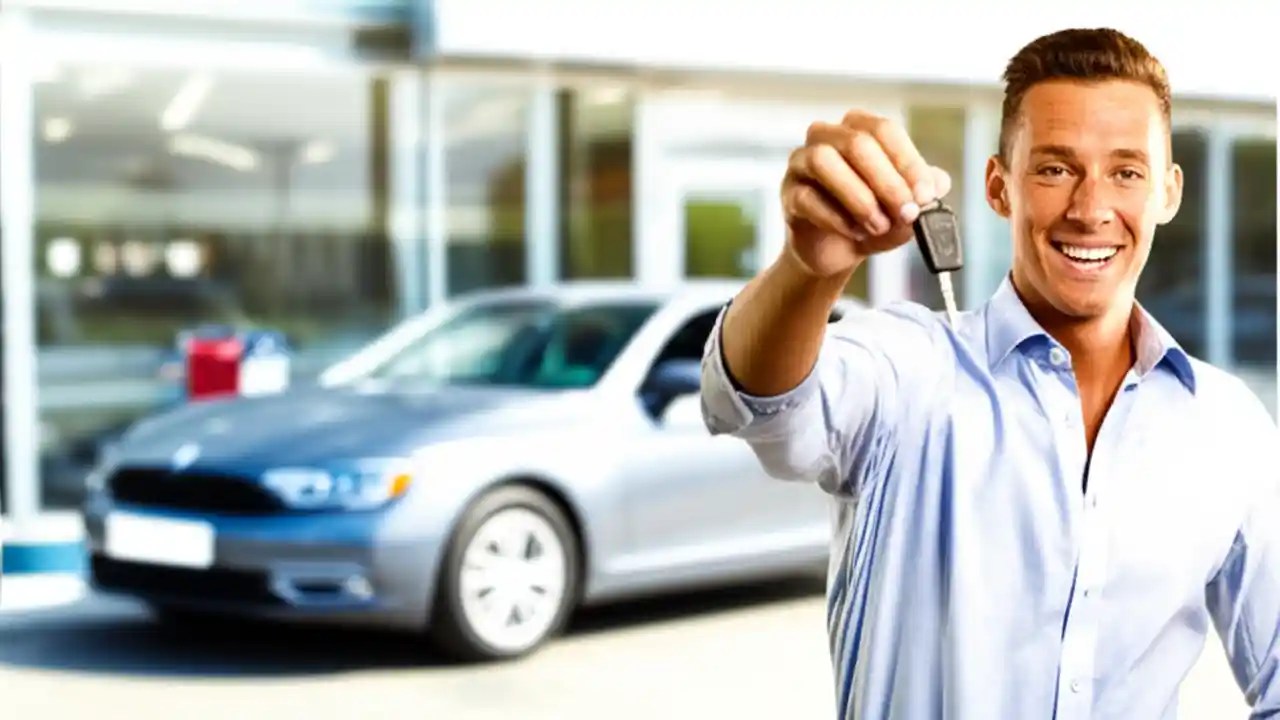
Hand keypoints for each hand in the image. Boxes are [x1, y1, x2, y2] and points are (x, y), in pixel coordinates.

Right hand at [781, 110, 952, 277]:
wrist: (838, 251)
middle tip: (906, 213)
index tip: (925, 195)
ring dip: (859, 197)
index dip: (908, 162)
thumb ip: (925, 192)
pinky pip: (807, 198)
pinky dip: (837, 218)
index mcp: (859, 128)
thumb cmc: (873, 219)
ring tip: (878, 225)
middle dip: (887, 183)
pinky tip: (855, 233)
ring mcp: (801, 163)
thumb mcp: (908, 206)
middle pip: (857, 143)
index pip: (885, 131)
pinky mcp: (788, 194)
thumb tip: (937, 183)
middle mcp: (827, 136)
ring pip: (824, 161)